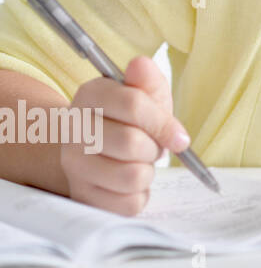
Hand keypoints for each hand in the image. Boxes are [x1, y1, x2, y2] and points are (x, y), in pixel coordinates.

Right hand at [60, 56, 191, 215]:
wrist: (96, 151)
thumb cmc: (129, 120)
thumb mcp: (145, 95)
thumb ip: (147, 80)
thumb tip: (140, 64)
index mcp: (90, 96)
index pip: (133, 105)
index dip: (163, 122)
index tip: (179, 136)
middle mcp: (74, 130)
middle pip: (132, 143)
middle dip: (154, 147)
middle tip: (151, 145)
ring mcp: (73, 165)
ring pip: (132, 176)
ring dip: (148, 171)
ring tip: (138, 161)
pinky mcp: (83, 196)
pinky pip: (129, 203)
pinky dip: (140, 194)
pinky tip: (129, 182)